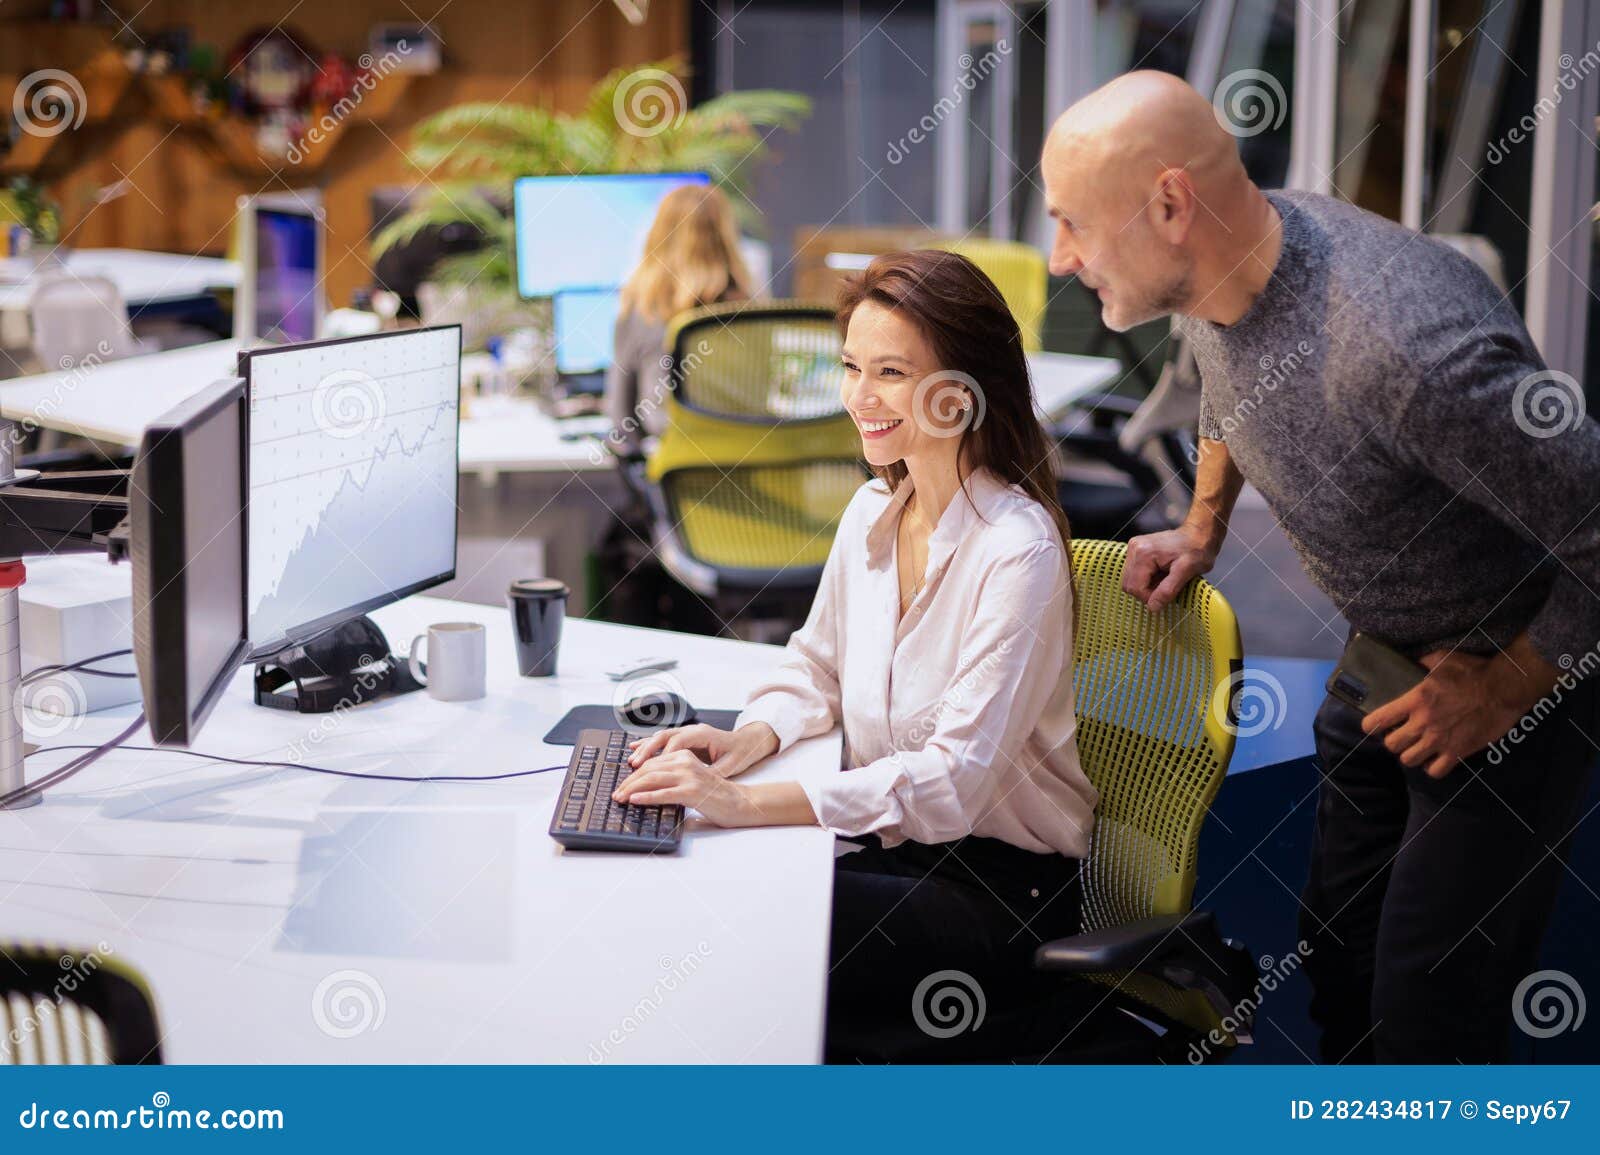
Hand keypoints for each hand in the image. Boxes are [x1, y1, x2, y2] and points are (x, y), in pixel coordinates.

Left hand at [613, 748, 753, 825]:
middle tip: (616, 794)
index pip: (651, 763)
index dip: (633, 775)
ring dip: (632, 789)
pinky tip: (635, 800)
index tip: (622, 786)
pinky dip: (646, 797)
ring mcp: (689, 776)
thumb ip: (673, 778)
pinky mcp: (692, 792)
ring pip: (652, 779)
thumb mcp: (692, 780)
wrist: (742, 803)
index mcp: (684, 756)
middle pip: (648, 769)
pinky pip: (663, 793)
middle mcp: (686, 762)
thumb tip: (647, 788)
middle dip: (628, 782)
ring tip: (620, 798)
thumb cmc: (717, 795)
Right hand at [627, 722, 777, 778]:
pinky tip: (634, 751)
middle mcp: (692, 730)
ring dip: (645, 749)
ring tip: (631, 762)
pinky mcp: (683, 739)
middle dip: (648, 750)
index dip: (665, 755)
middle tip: (635, 766)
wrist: (746, 743)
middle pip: (664, 736)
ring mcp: (686, 732)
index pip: (679, 741)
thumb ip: (713, 773)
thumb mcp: (730, 766)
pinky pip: (662, 740)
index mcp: (704, 734)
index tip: (654, 769)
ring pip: (660, 737)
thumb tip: (699, 784)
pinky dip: (648, 745)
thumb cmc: (739, 753)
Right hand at [1123, 524, 1218, 611]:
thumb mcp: (1186, 572)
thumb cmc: (1197, 550)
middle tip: (1166, 587)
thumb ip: (1168, 590)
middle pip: (1129, 584)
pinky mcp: (1136, 550)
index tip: (1167, 595)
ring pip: (1130, 580)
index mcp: (1143, 553)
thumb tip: (1153, 607)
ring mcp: (1133, 548)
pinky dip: (1146, 579)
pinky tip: (1160, 574)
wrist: (1199, 533)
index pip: (1135, 587)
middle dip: (1147, 592)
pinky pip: (1134, 573)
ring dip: (1147, 585)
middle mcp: (1134, 548)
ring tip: (1165, 578)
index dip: (1149, 597)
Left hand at [1361, 649, 1545, 777]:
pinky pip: (1436, 771)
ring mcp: (1440, 740)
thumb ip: (1419, 664)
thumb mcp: (1440, 659)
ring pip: (1409, 761)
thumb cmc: (1472, 671)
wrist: (1504, 688)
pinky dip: (1432, 768)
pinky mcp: (1458, 752)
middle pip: (1391, 745)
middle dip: (1392, 741)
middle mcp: (1423, 723)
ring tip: (1416, 747)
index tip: (1374, 725)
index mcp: (1415, 700)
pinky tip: (1434, 758)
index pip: (1377, 721)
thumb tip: (1408, 665)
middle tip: (1400, 735)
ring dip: (1410, 754)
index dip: (1370, 725)